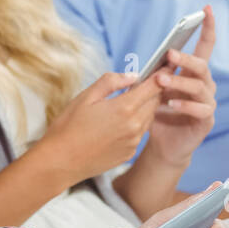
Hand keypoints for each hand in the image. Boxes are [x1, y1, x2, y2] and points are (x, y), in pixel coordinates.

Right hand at [36, 68, 163, 184]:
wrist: (61, 161)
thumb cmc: (69, 126)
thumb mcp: (86, 96)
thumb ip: (111, 82)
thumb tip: (132, 76)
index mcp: (124, 108)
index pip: (154, 86)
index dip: (163, 74)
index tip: (168, 65)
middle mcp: (134, 126)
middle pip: (155, 102)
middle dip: (154, 90)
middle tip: (149, 80)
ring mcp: (133, 142)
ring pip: (148, 117)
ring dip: (145, 107)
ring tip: (131, 100)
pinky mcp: (129, 153)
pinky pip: (138, 133)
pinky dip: (135, 123)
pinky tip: (119, 122)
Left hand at [142, 5, 217, 167]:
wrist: (163, 145)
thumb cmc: (157, 113)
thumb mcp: (153, 91)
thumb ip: (155, 76)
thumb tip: (151, 63)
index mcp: (193, 73)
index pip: (205, 46)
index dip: (207, 28)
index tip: (205, 9)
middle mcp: (204, 84)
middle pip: (202, 65)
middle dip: (185, 59)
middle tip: (168, 55)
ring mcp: (208, 102)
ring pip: (200, 86)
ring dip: (180, 82)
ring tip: (161, 82)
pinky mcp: (206, 120)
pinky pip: (201, 109)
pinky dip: (185, 105)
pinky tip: (170, 104)